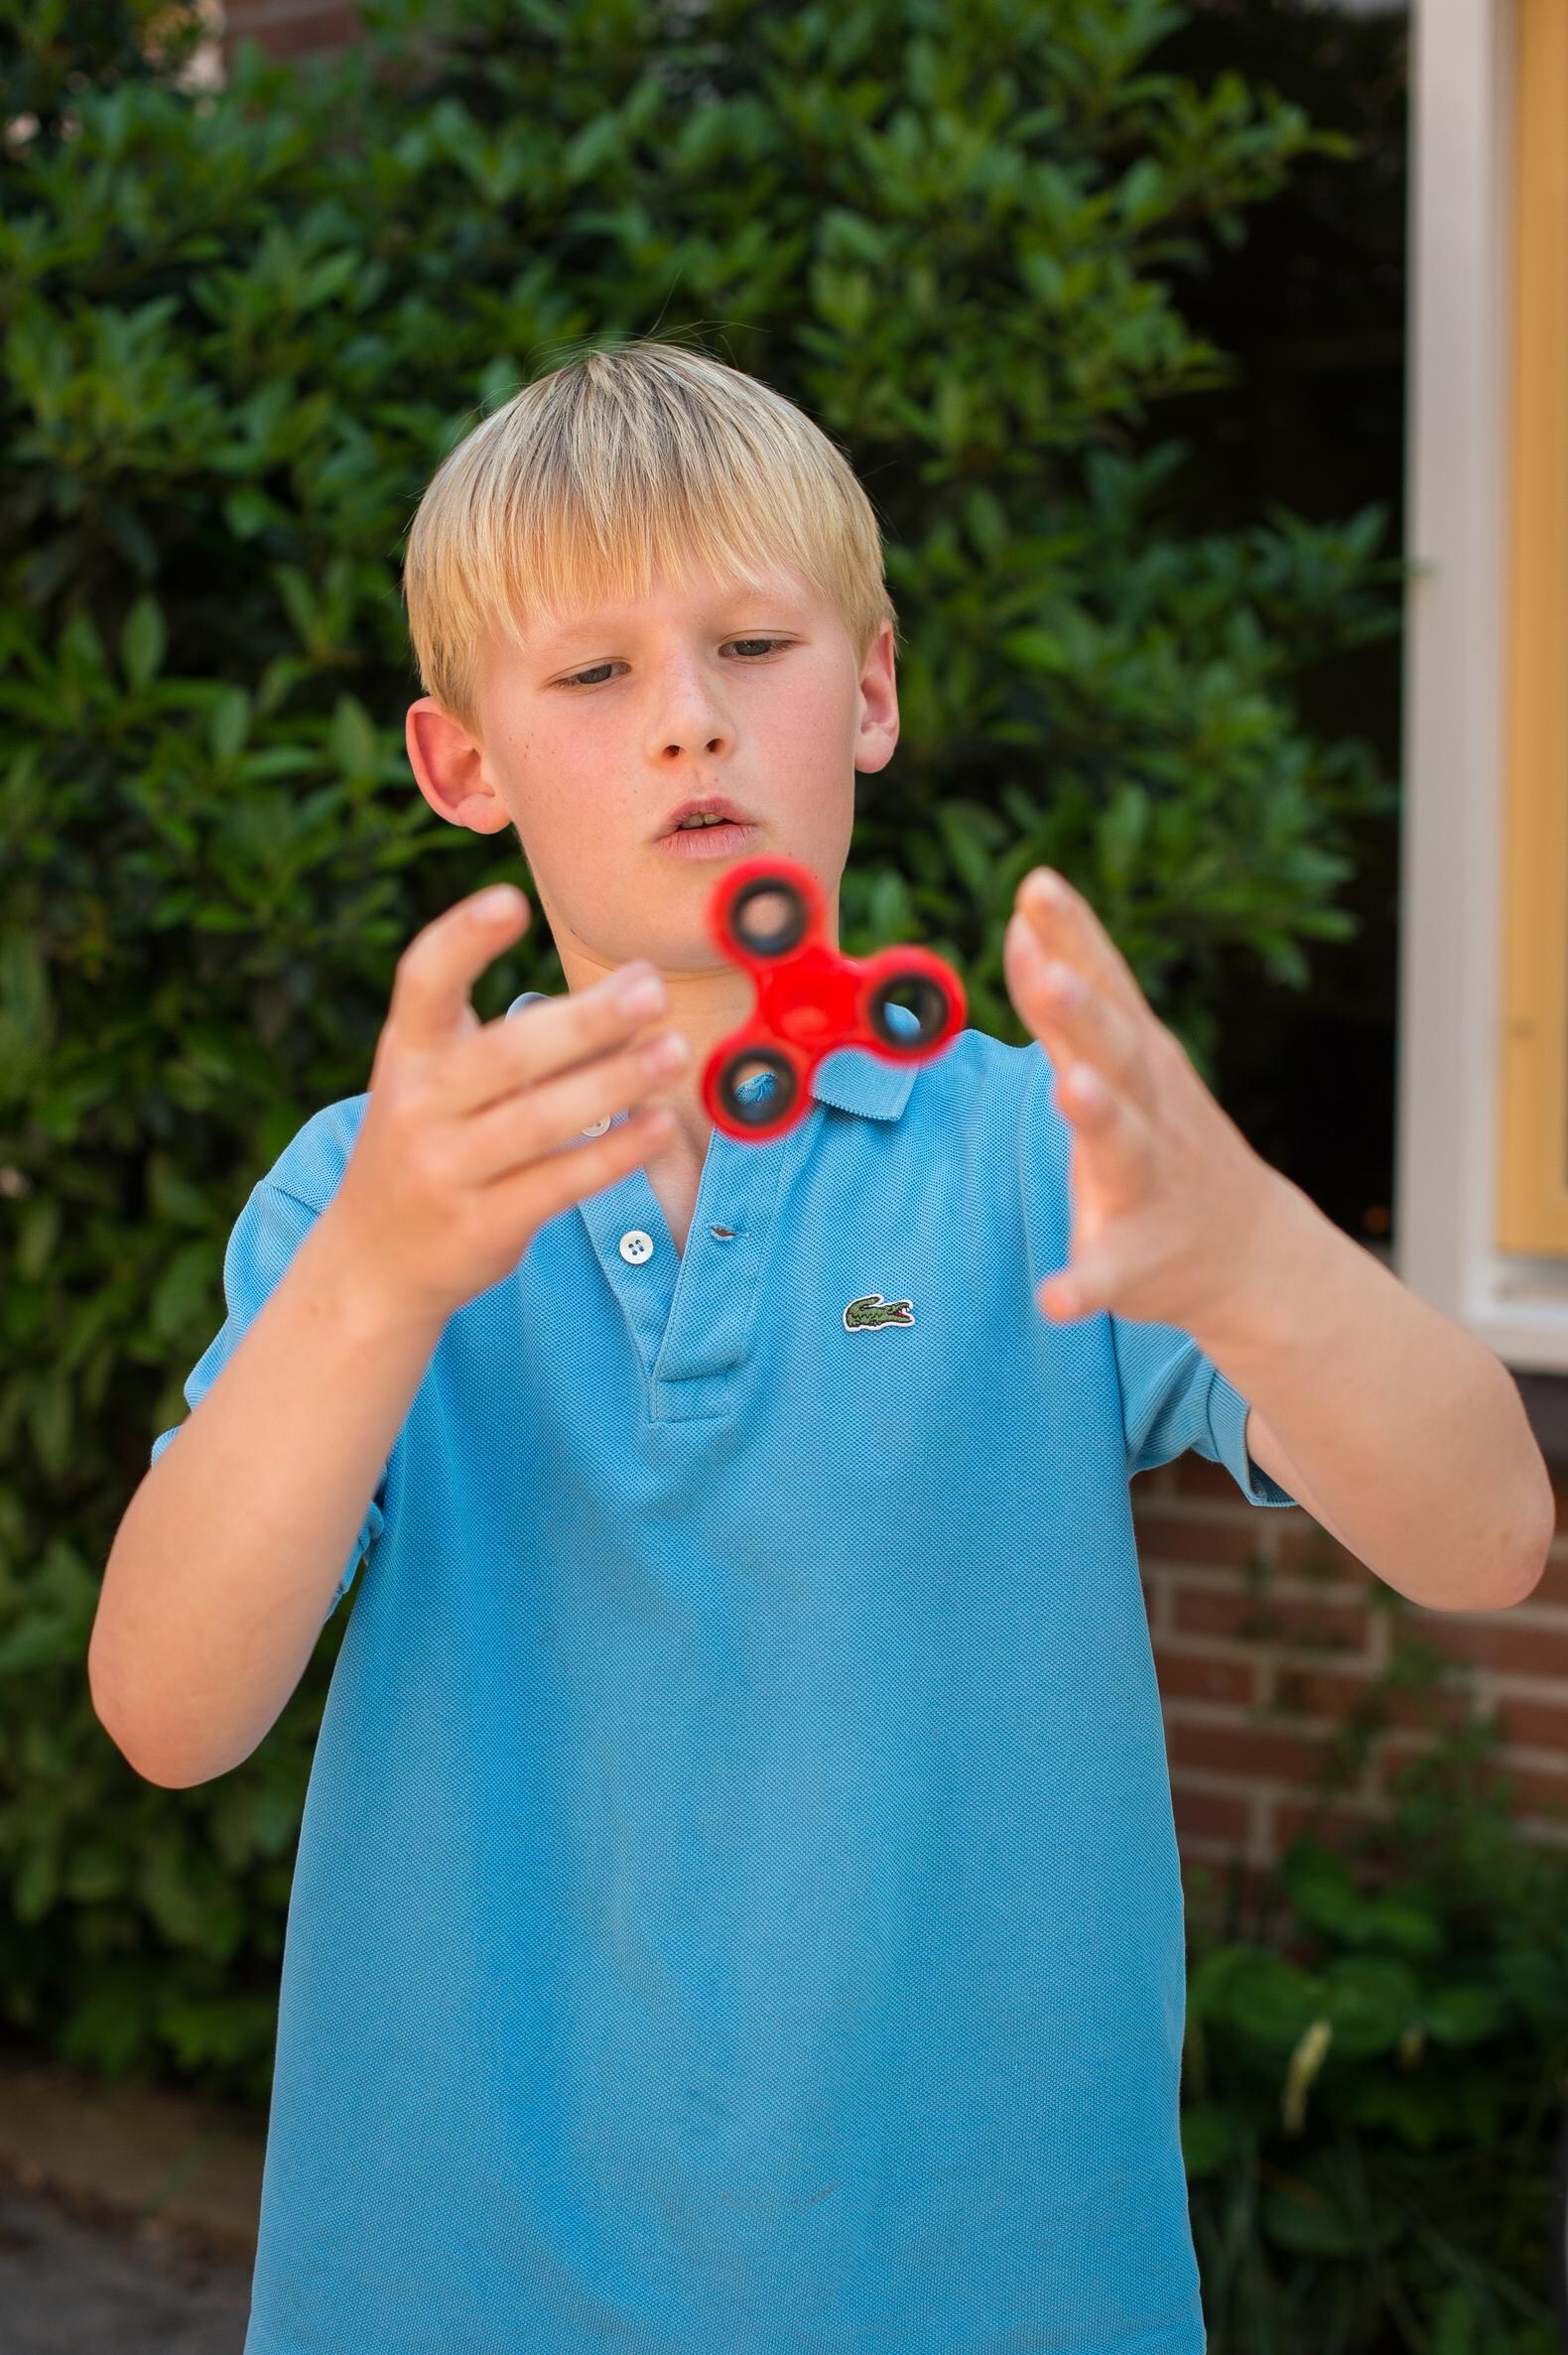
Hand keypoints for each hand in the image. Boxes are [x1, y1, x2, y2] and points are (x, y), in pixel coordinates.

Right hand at [324, 885, 688, 1330]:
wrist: (373, 1258)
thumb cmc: (428, 1142)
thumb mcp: (429, 1077)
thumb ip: (498, 1036)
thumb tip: (626, 992)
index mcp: (407, 1051)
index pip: (423, 981)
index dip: (462, 940)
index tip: (511, 901)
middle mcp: (417, 1106)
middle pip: (506, 1054)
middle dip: (586, 1020)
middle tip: (651, 987)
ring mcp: (446, 1170)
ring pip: (541, 1120)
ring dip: (616, 1083)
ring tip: (674, 1052)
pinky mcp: (482, 1225)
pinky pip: (560, 1183)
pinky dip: (614, 1153)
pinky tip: (658, 1125)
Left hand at [1002, 866, 1285, 1335]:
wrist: (1251, 1253)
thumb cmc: (1164, 1138)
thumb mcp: (1127, 1057)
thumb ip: (1072, 992)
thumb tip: (1026, 915)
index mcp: (1138, 1060)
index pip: (1104, 985)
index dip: (1073, 936)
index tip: (1038, 885)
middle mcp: (1150, 1112)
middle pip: (1117, 1054)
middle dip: (1084, 1013)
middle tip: (1050, 975)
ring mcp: (1150, 1184)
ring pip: (1124, 1148)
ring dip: (1098, 1117)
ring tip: (1071, 1089)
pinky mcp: (1141, 1259)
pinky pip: (1110, 1272)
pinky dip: (1085, 1284)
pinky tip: (1056, 1299)